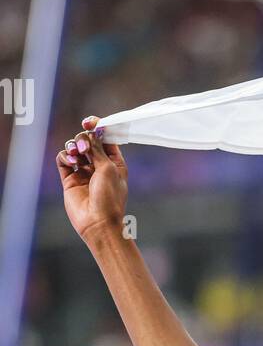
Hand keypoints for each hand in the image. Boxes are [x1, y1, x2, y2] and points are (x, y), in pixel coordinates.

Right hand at [57, 115, 128, 243]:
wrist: (98, 223)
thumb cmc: (109, 198)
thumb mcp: (108, 168)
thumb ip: (98, 148)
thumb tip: (90, 133)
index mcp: (115, 163)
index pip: (105, 139)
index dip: (98, 128)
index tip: (89, 122)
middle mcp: (99, 166)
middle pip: (88, 141)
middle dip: (84, 139)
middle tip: (85, 149)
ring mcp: (83, 172)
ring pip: (74, 148)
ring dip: (74, 146)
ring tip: (77, 154)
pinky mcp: (70, 179)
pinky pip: (63, 159)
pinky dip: (66, 156)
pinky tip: (71, 162)